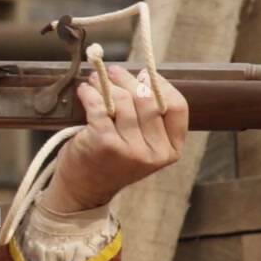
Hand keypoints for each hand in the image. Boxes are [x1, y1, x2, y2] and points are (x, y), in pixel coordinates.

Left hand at [43, 65, 188, 212]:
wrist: (83, 189)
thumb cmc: (111, 161)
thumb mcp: (141, 144)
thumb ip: (147, 118)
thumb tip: (143, 76)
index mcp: (171, 150)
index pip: (177, 107)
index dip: (161, 85)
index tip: (145, 73)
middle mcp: (154, 152)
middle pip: (148, 100)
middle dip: (129, 80)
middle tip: (115, 71)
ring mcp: (131, 150)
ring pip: (123, 101)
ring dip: (105, 85)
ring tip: (95, 80)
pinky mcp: (106, 144)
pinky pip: (100, 107)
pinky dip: (90, 93)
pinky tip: (84, 90)